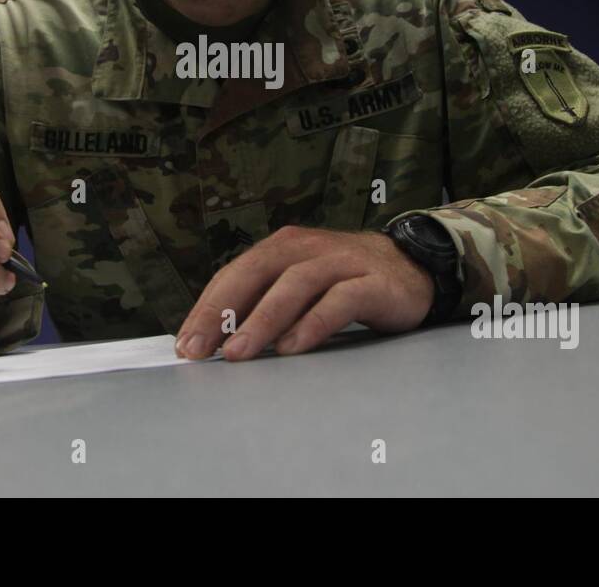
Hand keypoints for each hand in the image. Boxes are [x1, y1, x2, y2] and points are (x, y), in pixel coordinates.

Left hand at [174, 225, 434, 360]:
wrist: (412, 267)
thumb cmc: (344, 281)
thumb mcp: (299, 285)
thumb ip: (263, 303)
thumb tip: (216, 339)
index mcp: (283, 246)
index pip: (235, 273)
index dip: (207, 307)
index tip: (186, 343)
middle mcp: (308, 248)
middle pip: (257, 273)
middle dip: (224, 312)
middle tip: (202, 348)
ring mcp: (343, 262)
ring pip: (296, 284)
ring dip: (264, 319)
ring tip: (240, 352)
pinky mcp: (374, 283)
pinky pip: (341, 300)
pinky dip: (314, 323)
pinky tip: (294, 347)